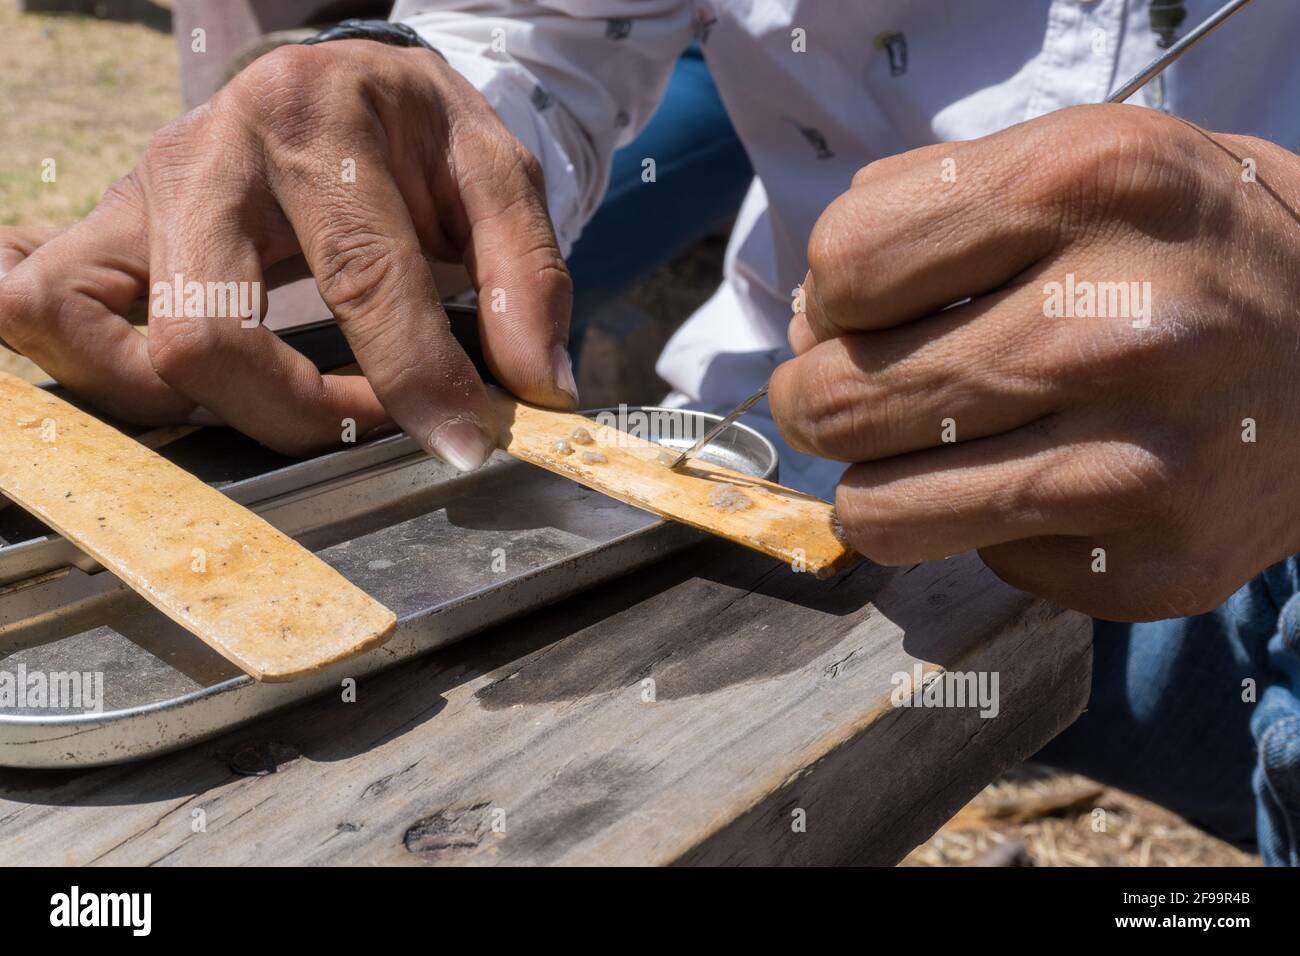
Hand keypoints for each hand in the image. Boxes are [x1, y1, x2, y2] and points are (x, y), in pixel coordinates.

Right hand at [0, 40, 576, 466]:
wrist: (344, 80)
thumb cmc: (419, 135)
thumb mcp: (496, 178)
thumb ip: (527, 278)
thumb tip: (537, 388)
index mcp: (314, 122)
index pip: (362, 280)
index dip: (416, 383)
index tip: (463, 445)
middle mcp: (206, 153)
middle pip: (206, 335)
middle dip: (293, 413)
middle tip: (360, 417)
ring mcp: (137, 193)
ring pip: (81, 326)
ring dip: (179, 403)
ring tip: (267, 402)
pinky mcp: (105, 228)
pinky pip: (40, 304)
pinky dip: (89, 367)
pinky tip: (169, 384)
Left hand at [771, 104, 1299, 620]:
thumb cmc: (1177, 243)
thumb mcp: (1070, 157)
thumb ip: (917, 208)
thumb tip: (807, 322)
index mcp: (1084, 190)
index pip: (844, 267)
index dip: (830, 295)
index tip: (862, 309)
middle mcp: (1118, 329)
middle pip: (838, 402)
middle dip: (815, 400)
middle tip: (848, 393)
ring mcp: (1138, 465)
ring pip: (877, 513)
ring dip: (874, 479)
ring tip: (923, 445)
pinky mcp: (1152, 569)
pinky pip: (973, 561)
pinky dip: (986, 521)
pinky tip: (1048, 475)